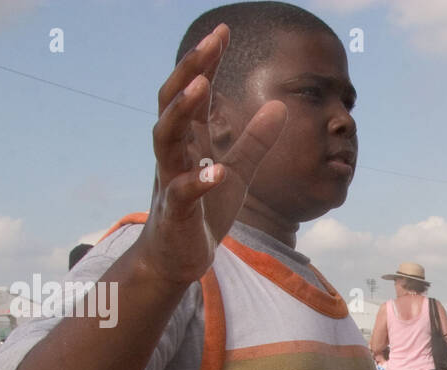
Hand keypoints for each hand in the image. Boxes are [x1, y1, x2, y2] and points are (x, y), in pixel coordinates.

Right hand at [137, 24, 287, 284]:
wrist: (176, 259)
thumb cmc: (202, 213)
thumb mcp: (236, 173)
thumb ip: (255, 141)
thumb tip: (281, 106)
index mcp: (188, 141)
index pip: (193, 92)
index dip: (205, 63)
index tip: (221, 33)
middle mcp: (174, 154)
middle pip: (172, 102)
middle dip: (189, 71)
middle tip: (210, 42)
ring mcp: (170, 180)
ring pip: (165, 138)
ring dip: (181, 112)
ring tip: (201, 88)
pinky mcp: (174, 213)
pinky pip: (181, 192)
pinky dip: (197, 180)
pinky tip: (216, 171)